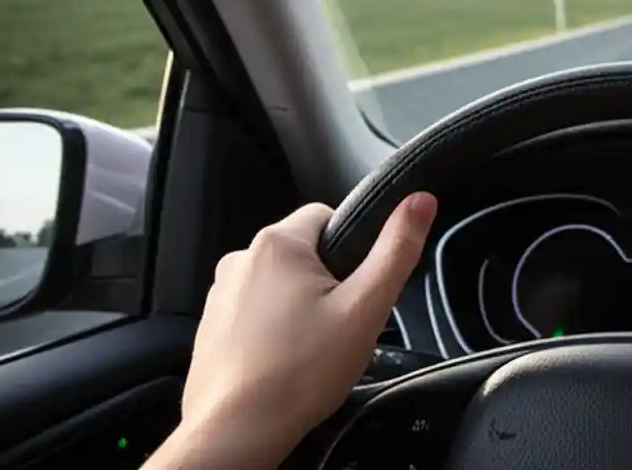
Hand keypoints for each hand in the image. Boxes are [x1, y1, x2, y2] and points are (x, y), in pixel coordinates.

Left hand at [145, 193, 436, 468]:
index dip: (352, 247)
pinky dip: (272, 332)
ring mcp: (219, 295)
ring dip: (298, 307)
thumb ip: (396, 250)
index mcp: (277, 244)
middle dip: (326, 283)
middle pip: (303, 254)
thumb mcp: (365, 308)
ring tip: (311, 350)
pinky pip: (254, 314)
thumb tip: (420, 200)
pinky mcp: (210, 328)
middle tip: (340, 325)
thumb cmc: (301, 372)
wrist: (237, 431)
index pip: (326, 215)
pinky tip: (285, 362)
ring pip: (279, 286)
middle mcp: (239, 260)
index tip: (357, 286)